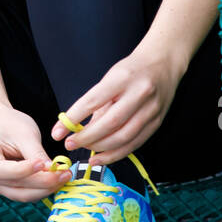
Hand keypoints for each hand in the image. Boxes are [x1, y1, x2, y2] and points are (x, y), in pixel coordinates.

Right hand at [0, 101, 71, 202]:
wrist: (1, 125)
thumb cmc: (9, 124)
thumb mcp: (24, 132)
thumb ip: (36, 153)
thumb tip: (52, 170)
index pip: (2, 170)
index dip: (25, 170)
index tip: (45, 164)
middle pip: (15, 186)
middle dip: (42, 182)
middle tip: (64, 173)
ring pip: (22, 194)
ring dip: (45, 188)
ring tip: (64, 176)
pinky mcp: (5, 189)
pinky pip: (24, 193)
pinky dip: (41, 189)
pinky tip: (56, 180)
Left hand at [49, 43, 185, 165]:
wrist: (163, 64)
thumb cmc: (131, 70)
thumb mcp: (110, 77)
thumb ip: (97, 104)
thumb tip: (78, 129)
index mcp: (122, 78)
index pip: (93, 101)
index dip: (73, 118)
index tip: (58, 131)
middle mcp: (139, 93)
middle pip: (110, 123)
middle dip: (86, 137)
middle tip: (70, 144)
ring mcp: (151, 110)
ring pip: (123, 137)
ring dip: (100, 149)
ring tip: (84, 152)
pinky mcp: (157, 123)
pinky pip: (134, 144)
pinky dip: (116, 154)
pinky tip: (101, 157)